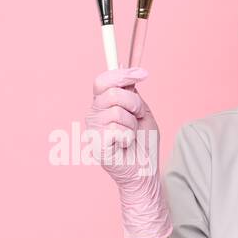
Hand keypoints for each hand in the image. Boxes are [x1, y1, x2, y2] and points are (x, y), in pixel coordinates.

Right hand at [86, 66, 171, 237]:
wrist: (145, 170)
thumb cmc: (142, 142)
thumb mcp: (141, 111)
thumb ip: (131, 92)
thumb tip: (126, 67)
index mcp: (103, 104)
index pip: (103, 81)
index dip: (121, 74)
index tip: (143, 74)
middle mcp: (94, 114)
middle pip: (112, 92)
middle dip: (133, 104)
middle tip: (138, 118)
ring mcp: (93, 129)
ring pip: (116, 111)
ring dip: (132, 124)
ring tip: (130, 136)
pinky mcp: (96, 144)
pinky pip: (116, 130)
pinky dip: (128, 137)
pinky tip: (125, 146)